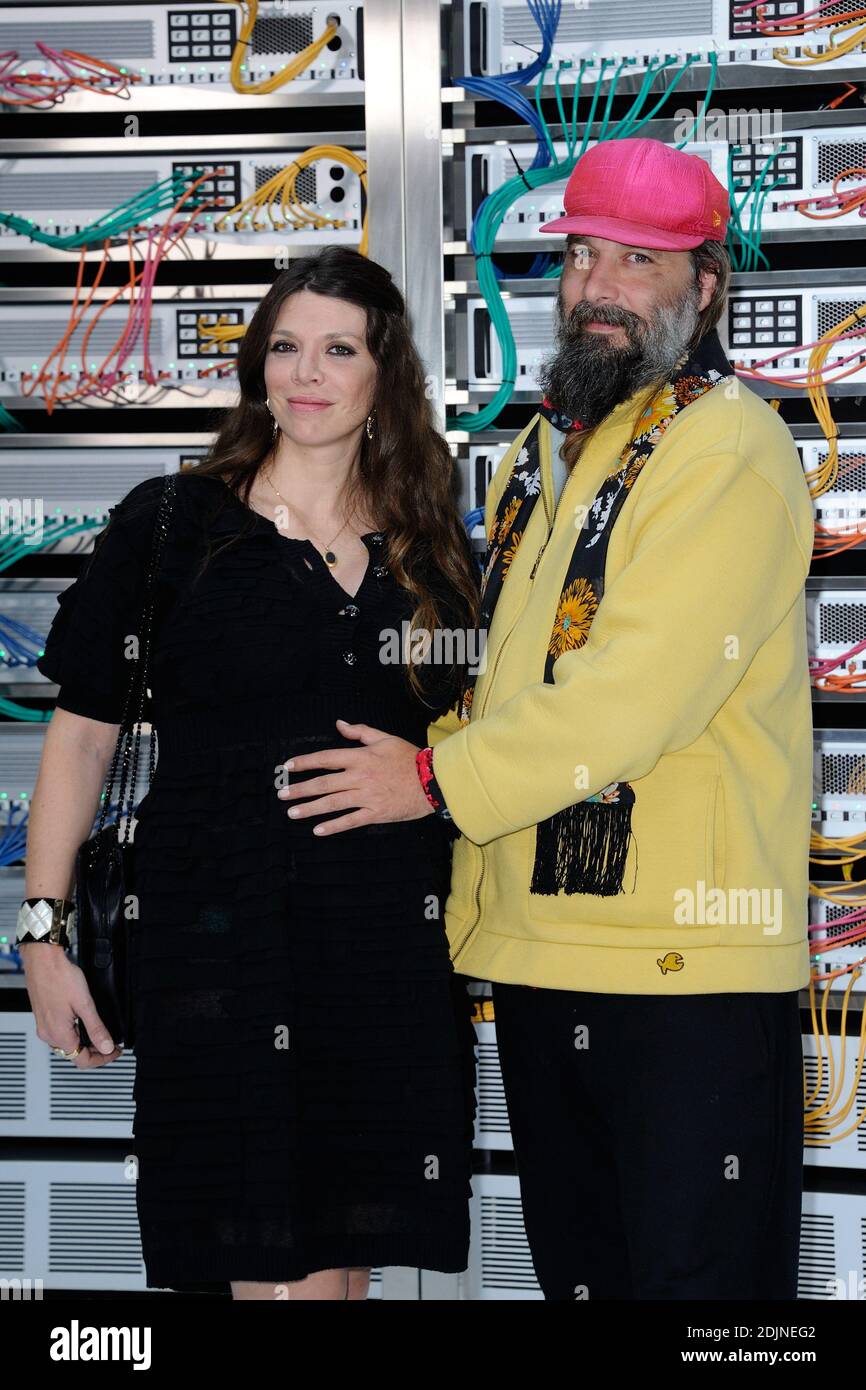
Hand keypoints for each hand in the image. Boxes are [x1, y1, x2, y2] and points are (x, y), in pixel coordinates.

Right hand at [22, 944, 122, 1067]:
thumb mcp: (85, 1004)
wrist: (42, 959)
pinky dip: (75, 1034)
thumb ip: (96, 1028)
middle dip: (95, 1052)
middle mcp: (48, 1033)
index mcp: (58, 1034)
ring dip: (85, 1043)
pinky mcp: (43, 1016)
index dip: (102, 1059)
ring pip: (67, 1044)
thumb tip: (106, 1047)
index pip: (82, 1060)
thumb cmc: (59, 977)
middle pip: (74, 1054)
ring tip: (100, 1035)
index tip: (115, 1052)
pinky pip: (60, 1033)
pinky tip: (84, 1025)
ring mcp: (44, 1025)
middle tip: (111, 1044)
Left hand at [277, 718, 433, 834]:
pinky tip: (317, 830)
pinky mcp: (376, 813)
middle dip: (300, 789)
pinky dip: (333, 826)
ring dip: (310, 809)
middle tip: (282, 795)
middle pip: (324, 784)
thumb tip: (339, 725)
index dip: (305, 762)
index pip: (326, 759)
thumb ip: (360, 732)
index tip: (288, 767)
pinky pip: (350, 821)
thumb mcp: (384, 738)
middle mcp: (360, 777)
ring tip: (292, 813)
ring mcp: (367, 797)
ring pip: (332, 803)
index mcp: (361, 757)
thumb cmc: (409, 757)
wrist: (433, 780)